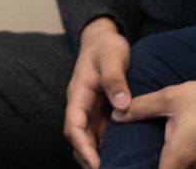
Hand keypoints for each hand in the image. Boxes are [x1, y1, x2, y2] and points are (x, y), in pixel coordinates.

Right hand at [64, 18, 131, 168]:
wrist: (103, 40)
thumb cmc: (106, 47)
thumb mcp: (112, 58)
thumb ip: (115, 80)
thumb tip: (122, 106)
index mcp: (79, 94)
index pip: (73, 125)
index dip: (82, 146)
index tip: (95, 162)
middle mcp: (82, 105)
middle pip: (78, 137)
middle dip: (87, 157)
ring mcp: (91, 110)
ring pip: (88, 138)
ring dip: (96, 154)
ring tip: (113, 167)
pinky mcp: (101, 111)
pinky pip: (100, 133)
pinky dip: (106, 146)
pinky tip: (120, 155)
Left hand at [112, 75, 195, 168]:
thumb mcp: (171, 98)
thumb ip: (141, 107)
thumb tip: (116, 115)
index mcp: (178, 157)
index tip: (124, 166)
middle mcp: (192, 168)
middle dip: (146, 168)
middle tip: (131, 160)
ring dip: (164, 164)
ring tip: (144, 155)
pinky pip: (189, 168)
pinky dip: (177, 162)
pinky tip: (170, 149)